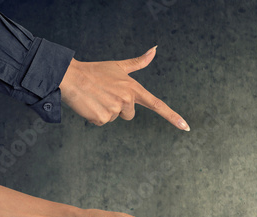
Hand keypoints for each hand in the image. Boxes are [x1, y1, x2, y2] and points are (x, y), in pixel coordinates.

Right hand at [59, 47, 188, 129]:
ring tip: (96, 97)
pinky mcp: (102, 118)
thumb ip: (138, 62)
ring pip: (114, 118)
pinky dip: (95, 116)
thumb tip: (154, 49)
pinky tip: (90, 103)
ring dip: (105, 110)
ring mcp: (115, 110)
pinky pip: (102, 122)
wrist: (71, 76)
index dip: (172, 116)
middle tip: (105, 94)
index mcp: (133, 89)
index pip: (157, 105)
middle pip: (129, 115)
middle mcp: (127, 100)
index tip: (186, 127)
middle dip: (118, 108)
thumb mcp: (119, 66)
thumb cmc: (95, 71)